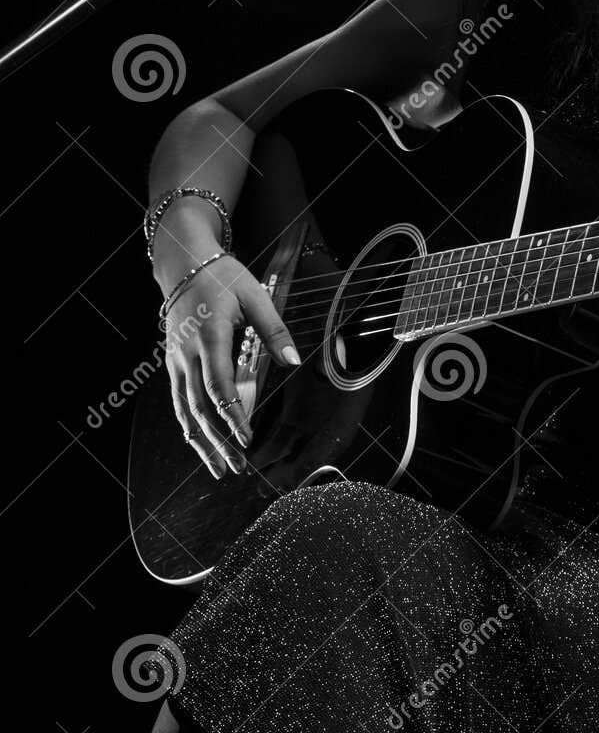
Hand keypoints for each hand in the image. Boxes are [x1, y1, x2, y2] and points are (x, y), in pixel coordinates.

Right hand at [162, 254, 300, 480]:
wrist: (183, 264)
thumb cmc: (224, 277)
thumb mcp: (256, 296)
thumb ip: (274, 330)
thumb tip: (293, 361)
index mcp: (209, 337)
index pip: (218, 385)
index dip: (232, 415)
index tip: (246, 439)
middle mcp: (187, 353)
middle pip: (199, 406)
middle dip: (218, 440)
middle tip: (237, 467)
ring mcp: (176, 360)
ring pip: (184, 409)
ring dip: (201, 441)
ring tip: (220, 469)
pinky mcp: (172, 363)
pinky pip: (178, 400)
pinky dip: (188, 425)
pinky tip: (199, 445)